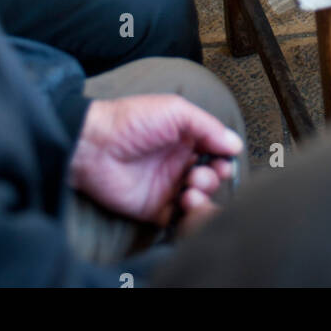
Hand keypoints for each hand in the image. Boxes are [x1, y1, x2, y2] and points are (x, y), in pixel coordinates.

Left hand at [69, 94, 242, 224]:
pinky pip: (179, 219)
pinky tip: (183, 205)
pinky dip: (188, 216)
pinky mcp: (154, 208)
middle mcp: (179, 162)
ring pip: (198, 198)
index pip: (216, 150)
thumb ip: (208, 127)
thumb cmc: (132, 121)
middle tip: (201, 175)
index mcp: (185, 137)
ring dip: (202, 196)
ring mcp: (167, 186)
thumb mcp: (175, 111)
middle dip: (214, 177)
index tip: (226, 160)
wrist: (95, 146)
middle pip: (211, 176)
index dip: (224, 157)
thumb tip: (235, 144)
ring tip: (189, 191)